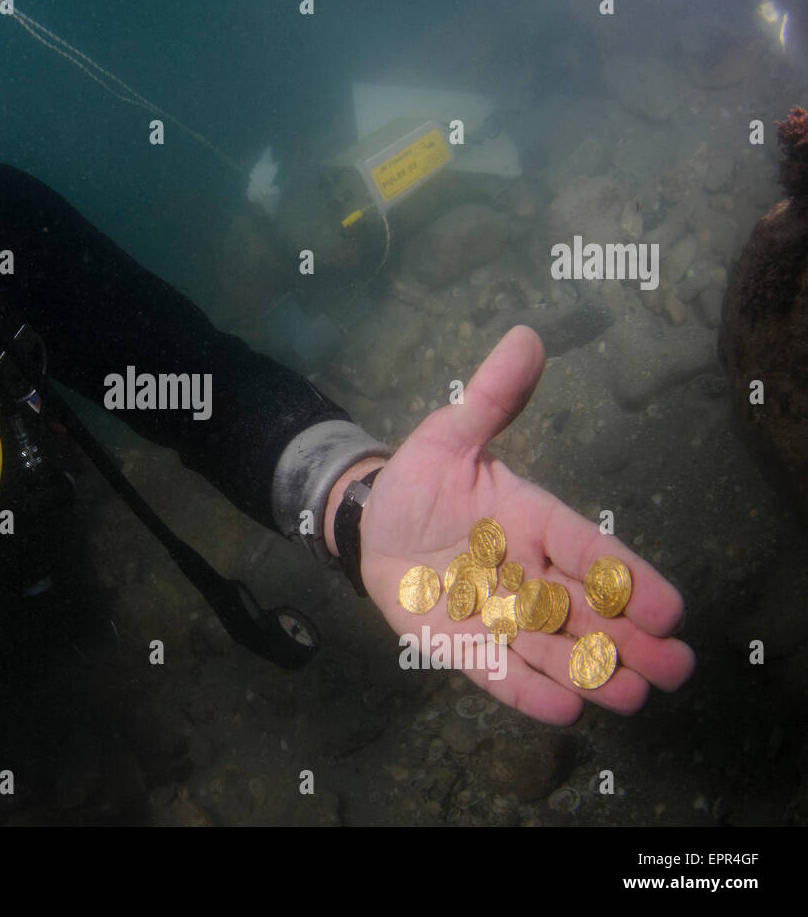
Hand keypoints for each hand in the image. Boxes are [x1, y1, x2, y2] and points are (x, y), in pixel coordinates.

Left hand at [352, 325, 693, 724]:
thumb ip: (491, 396)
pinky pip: (497, 669)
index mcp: (533, 519)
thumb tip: (526, 335)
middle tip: (674, 667)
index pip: (588, 547)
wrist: (374, 521)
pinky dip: (526, 690)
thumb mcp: (451, 433)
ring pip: (552, 645)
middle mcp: (526, 571)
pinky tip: (562, 712)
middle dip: (628, 638)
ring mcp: (497, 611)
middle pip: (586, 608)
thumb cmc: (422, 479)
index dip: (627, 576)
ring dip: (589, 671)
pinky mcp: (460, 642)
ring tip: (629, 696)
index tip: (670, 606)